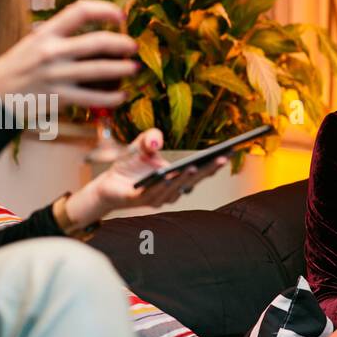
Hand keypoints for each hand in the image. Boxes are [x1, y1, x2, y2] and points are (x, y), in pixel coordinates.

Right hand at [0, 0, 138, 108]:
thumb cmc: (15, 68)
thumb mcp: (32, 44)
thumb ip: (58, 38)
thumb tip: (90, 33)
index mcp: (45, 34)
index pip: (79, 11)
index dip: (103, 9)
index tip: (119, 14)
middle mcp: (52, 52)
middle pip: (97, 42)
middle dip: (121, 43)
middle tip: (133, 46)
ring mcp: (57, 76)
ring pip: (100, 70)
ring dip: (123, 69)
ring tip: (134, 68)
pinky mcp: (60, 98)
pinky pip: (93, 98)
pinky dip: (112, 98)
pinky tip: (122, 96)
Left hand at [61, 129, 228, 225]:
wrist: (107, 183)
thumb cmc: (129, 165)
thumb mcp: (141, 145)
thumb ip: (150, 137)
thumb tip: (157, 142)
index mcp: (178, 179)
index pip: (201, 172)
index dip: (214, 164)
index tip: (228, 152)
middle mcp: (172, 191)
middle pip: (194, 181)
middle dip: (208, 170)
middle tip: (221, 158)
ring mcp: (158, 197)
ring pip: (176, 189)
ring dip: (186, 178)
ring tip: (195, 165)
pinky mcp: (141, 200)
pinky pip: (155, 193)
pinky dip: (164, 185)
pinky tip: (169, 175)